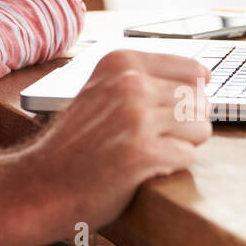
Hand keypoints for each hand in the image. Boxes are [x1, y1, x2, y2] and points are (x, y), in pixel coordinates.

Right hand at [24, 51, 212, 232]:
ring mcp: (135, 117)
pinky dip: (170, 166)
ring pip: (200, 127)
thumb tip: (204, 76)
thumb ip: (143, 78)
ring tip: (150, 151)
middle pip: (199, 100)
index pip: (192, 69)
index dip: (190, 95)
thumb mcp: (102, 91)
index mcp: (120, 62)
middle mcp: (129, 82)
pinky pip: (187, 155)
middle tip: (154, 138)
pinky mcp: (141, 153)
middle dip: (187, 123)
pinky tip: (143, 167)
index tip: (170, 110)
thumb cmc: (77, 142)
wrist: (41, 183)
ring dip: (182, 145)